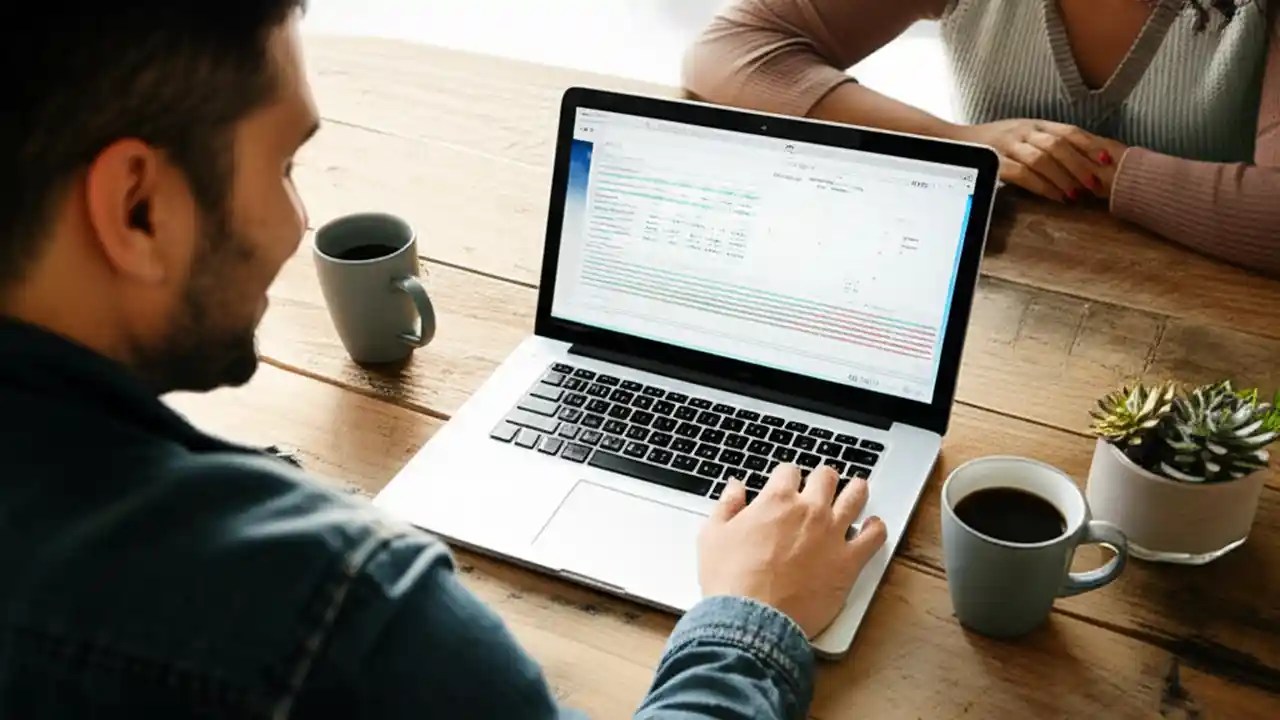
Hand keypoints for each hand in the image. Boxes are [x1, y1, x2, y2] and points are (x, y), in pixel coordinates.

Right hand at [697, 464, 887, 637]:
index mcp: (776, 500)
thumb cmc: (730, 580)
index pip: (789, 471)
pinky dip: (876, 528)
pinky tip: (873, 526)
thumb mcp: (713, 535)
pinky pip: (874, 537)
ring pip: (855, 497)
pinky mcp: (849, 562)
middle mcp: (809, 510)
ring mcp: (832, 534)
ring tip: (857, 489)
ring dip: (856, 490)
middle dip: (823, 478)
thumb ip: (726, 505)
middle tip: (823, 482)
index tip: (787, 482)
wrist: (752, 619)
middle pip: (826, 477)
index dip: (787, 475)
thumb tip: (734, 486)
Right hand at [952, 120, 1126, 202]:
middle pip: (1059, 145)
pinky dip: (1042, 186)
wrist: (953, 142)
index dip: (1090, 144)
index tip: (1107, 159)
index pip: (1068, 131)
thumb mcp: (1021, 137)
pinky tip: (1055, 197)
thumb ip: (1045, 144)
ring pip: (1043, 158)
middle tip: (1096, 184)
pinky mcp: (994, 160)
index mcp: (1034, 124)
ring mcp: (1008, 144)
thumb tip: (1079, 163)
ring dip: (1064, 178)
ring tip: (1077, 194)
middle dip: (1081, 166)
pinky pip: (1022, 173)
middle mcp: (1023, 130)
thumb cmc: (991, 144)